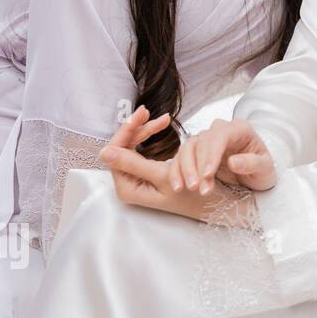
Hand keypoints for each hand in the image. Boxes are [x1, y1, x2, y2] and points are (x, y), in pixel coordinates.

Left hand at [99, 108, 257, 224]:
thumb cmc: (192, 197)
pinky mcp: (146, 173)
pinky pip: (142, 150)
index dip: (126, 131)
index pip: (115, 152)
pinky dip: (151, 137)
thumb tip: (104, 152)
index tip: (142, 115)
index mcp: (127, 187)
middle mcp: (128, 183)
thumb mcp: (163, 178)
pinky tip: (161, 127)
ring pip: (133, 146)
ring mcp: (137, 177)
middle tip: (150, 112)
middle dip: (137, 128)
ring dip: (145, 130)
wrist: (212, 205)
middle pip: (123, 147)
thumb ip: (133, 164)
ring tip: (162, 119)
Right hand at [166, 117, 276, 194]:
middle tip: (198, 188)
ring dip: (185, 169)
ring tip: (189, 188)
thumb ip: (252, 163)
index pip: (221, 136)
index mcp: (239, 129)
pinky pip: (180, 158)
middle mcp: (220, 130)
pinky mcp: (195, 151)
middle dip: (198, 166)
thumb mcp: (265, 168)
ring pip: (187, 148)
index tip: (208, 174)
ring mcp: (206, 140)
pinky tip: (177, 186)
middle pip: (202, 142)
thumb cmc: (262, 168)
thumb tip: (233, 161)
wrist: (256, 173)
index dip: (212, 154)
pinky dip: (176, 172)